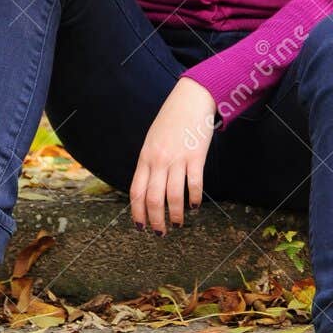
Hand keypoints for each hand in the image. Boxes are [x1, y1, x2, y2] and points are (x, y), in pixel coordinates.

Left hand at [131, 77, 217, 232]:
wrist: (191, 98)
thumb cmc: (171, 120)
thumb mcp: (153, 140)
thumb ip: (149, 162)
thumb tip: (148, 187)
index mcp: (145, 157)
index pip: (136, 191)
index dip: (137, 212)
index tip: (140, 226)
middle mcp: (158, 160)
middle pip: (153, 198)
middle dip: (155, 220)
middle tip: (160, 233)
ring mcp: (177, 158)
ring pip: (173, 196)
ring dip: (174, 215)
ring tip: (178, 224)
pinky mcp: (195, 156)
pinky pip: (194, 184)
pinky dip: (194, 199)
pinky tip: (194, 206)